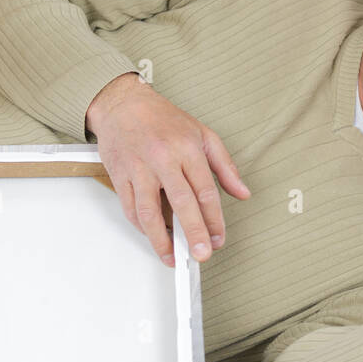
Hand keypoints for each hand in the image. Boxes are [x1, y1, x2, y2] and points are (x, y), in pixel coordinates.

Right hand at [86, 73, 249, 266]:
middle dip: (193, 233)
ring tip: (172, 257)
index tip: (219, 238)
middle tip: (201, 255)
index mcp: (187, 149)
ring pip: (149, 211)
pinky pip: (130, 208)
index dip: (213, 219)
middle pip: (181, 203)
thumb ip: (225, 166)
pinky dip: (142, 228)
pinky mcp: (120, 176)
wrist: (123, 104)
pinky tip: (153, 238)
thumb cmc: (163, 119)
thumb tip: (242, 192)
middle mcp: (163, 159)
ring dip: (161, 239)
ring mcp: (139, 169)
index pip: (205, 190)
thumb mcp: (203, 134)